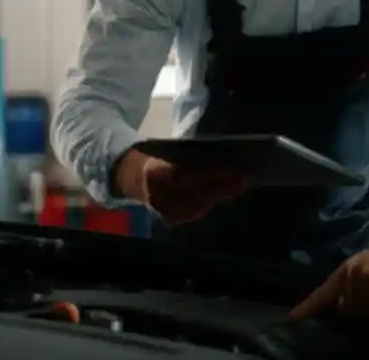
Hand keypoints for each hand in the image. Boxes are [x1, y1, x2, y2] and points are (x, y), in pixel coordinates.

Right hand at [113, 149, 247, 225]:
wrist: (123, 176)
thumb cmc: (149, 155)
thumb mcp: (164, 149)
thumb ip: (186, 155)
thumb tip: (219, 156)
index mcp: (154, 173)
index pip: (188, 176)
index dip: (211, 175)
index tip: (233, 169)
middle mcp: (157, 196)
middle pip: (196, 195)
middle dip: (223, 187)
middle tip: (245, 177)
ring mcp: (161, 211)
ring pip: (197, 206)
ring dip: (220, 195)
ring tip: (239, 184)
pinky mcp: (167, 219)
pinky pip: (193, 212)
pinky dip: (210, 202)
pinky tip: (225, 193)